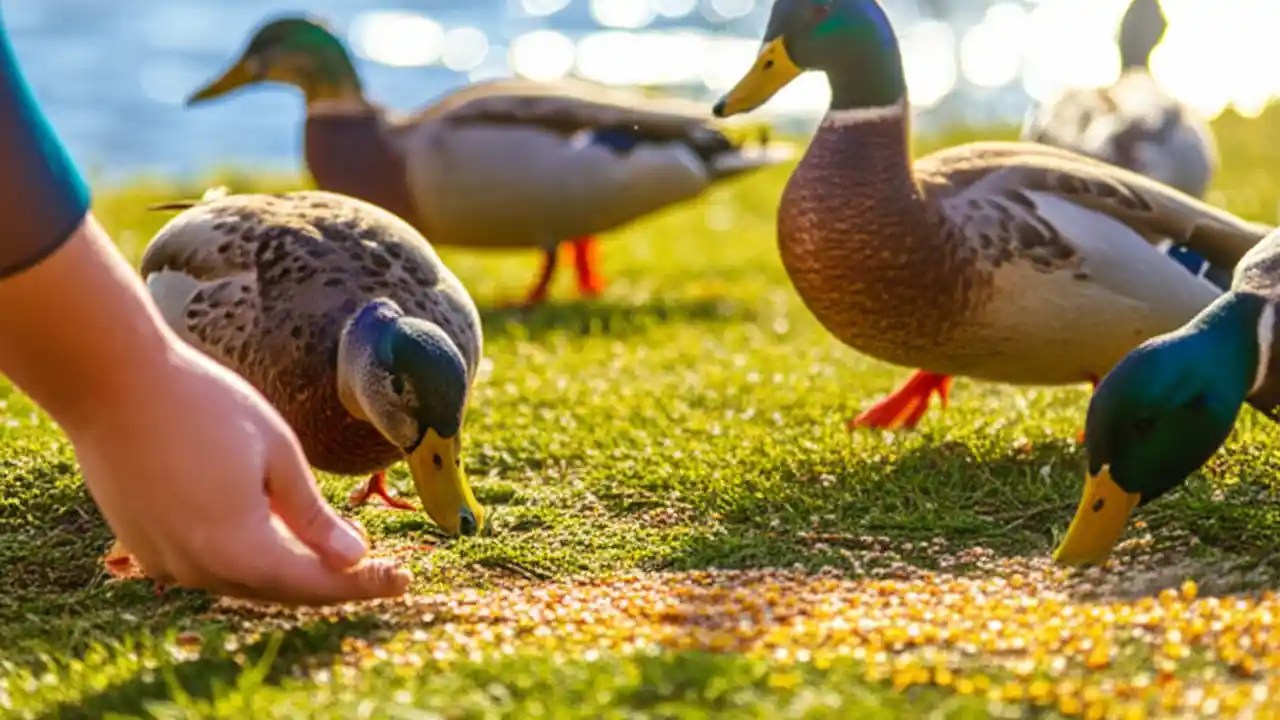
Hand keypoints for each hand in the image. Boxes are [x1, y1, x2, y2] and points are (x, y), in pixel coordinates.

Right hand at [74, 341, 411, 602]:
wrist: (111, 382)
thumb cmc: (204, 406)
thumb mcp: (277, 454)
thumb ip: (313, 516)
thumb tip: (354, 557)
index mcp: (237, 547)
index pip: (316, 584)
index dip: (362, 585)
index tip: (401, 579)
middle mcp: (196, 568)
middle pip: (280, 590)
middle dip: (331, 582)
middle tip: (377, 570)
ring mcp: (163, 561)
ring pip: (243, 582)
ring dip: (290, 573)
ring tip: (335, 555)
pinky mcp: (142, 545)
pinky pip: (209, 567)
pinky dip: (248, 560)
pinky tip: (275, 538)